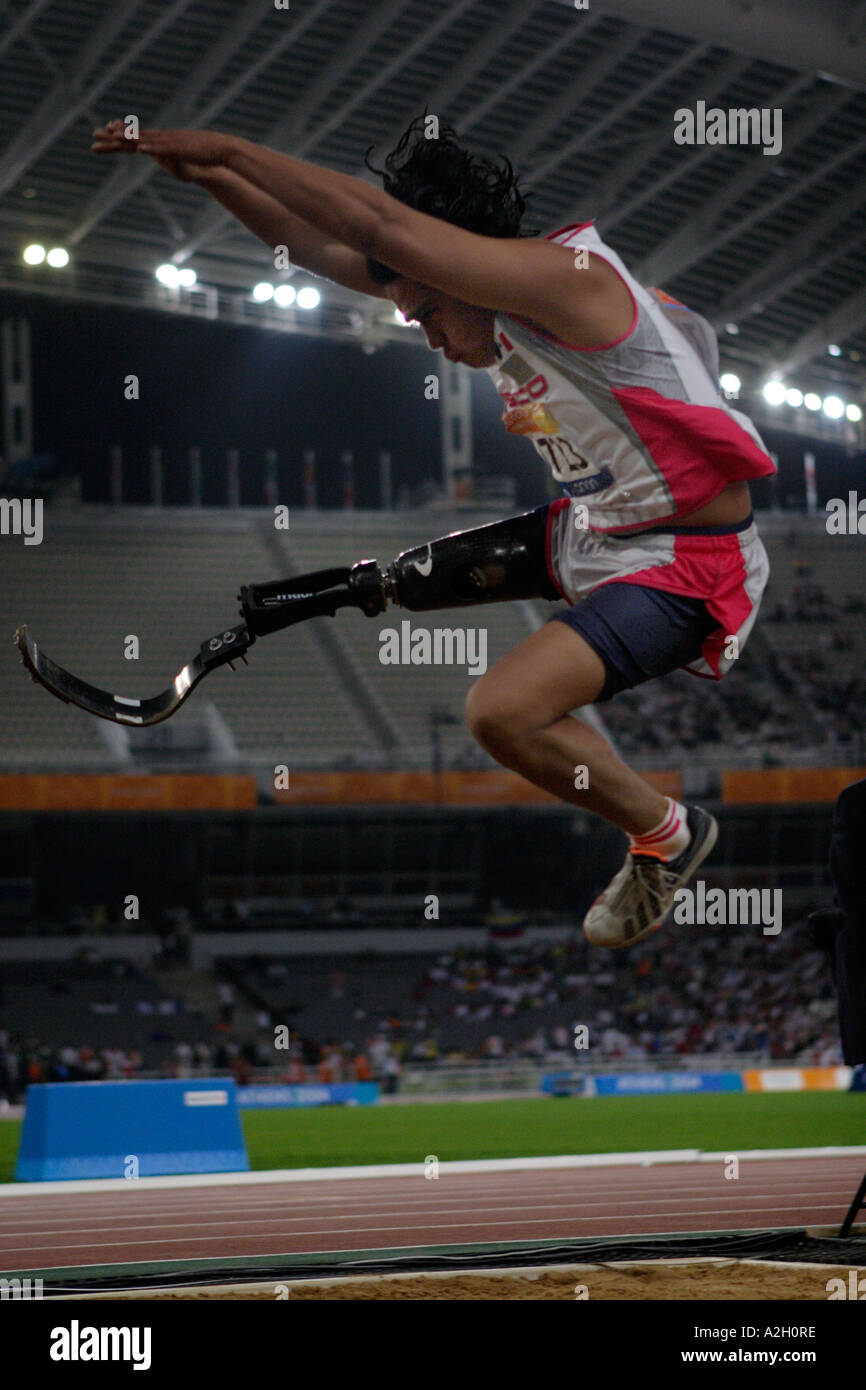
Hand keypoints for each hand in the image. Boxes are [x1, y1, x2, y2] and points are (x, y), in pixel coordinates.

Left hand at [91, 122, 232, 178]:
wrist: (222, 151)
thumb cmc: (205, 160)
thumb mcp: (184, 165)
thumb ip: (173, 165)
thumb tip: (168, 167)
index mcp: (160, 143)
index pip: (134, 140)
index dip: (117, 138)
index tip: (101, 135)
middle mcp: (161, 139)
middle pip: (132, 137)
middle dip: (112, 136)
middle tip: (93, 134)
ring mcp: (169, 142)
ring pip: (144, 138)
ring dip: (127, 137)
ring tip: (110, 134)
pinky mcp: (180, 147)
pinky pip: (162, 148)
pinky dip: (151, 147)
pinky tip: (140, 147)